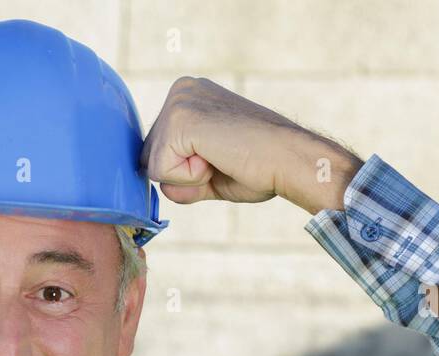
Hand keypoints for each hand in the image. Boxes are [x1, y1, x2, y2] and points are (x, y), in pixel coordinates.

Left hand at [140, 76, 361, 214]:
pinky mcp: (179, 120)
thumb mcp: (208, 171)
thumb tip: (156, 181)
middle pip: (149, 158)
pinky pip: (160, 172)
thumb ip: (179, 175)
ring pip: (152, 166)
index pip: (157, 151)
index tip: (223, 157)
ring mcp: (179, 102)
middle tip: (224, 159)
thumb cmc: (258, 166)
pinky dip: (190, 178)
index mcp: (188, 96)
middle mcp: (180, 91)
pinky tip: (218, 158)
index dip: (185, 171)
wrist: (289, 160)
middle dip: (183, 175)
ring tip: (222, 158)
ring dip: (188, 177)